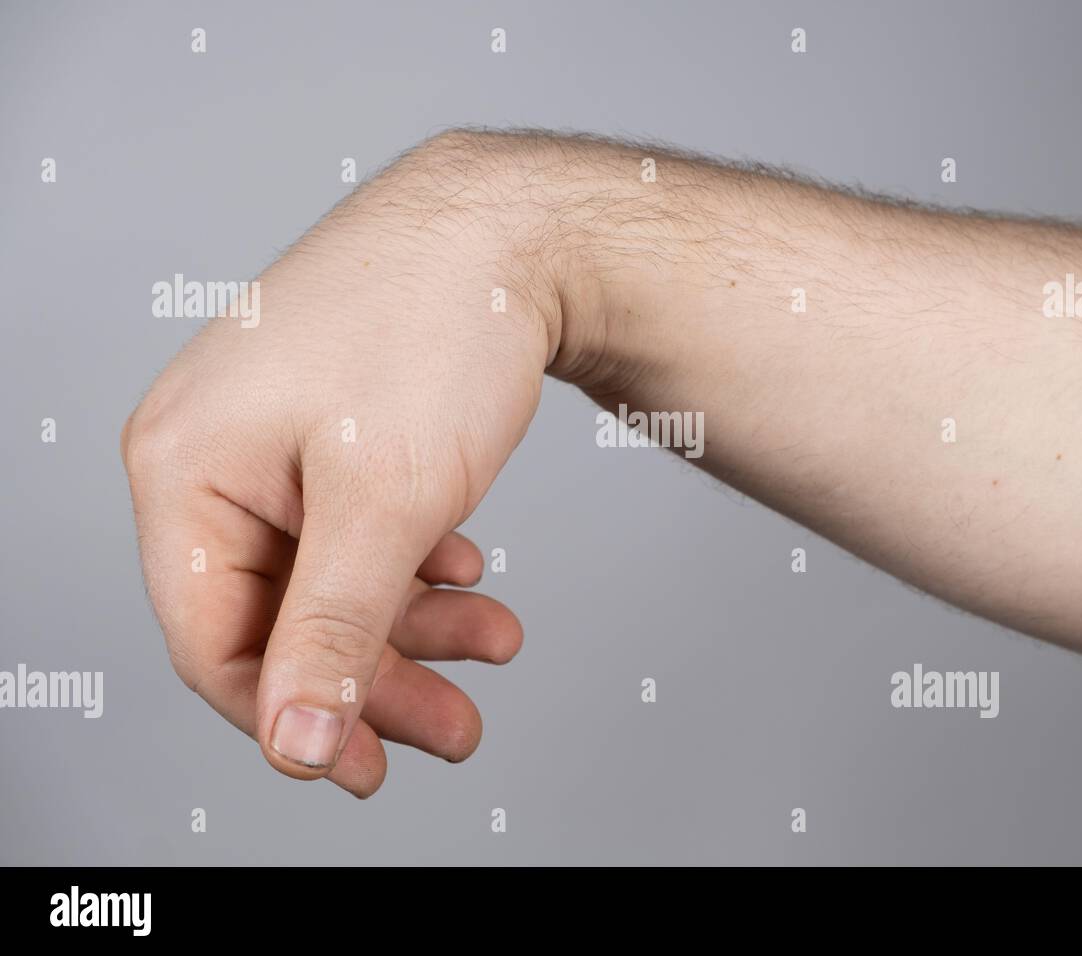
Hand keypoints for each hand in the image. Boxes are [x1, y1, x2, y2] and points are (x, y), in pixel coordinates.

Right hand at [121, 134, 554, 796]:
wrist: (517, 228)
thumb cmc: (438, 331)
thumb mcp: (384, 504)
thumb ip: (332, 630)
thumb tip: (293, 742)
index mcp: (187, 469)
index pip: (214, 641)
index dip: (293, 719)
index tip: (369, 768)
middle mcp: (214, 454)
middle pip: (280, 613)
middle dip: (375, 676)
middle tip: (454, 727)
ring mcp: (274, 438)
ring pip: (331, 574)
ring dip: (413, 624)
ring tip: (496, 641)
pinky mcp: (331, 428)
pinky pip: (358, 528)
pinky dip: (415, 564)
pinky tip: (469, 572)